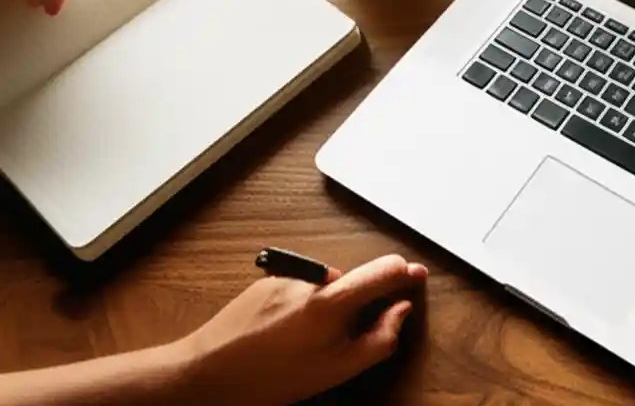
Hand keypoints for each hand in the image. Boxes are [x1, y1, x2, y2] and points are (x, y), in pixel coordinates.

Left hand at [175, 254, 427, 405]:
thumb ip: (379, 339)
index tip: (415, 278)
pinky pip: (300, 290)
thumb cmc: (269, 378)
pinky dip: (303, 308)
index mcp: (331, 300)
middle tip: (346, 340)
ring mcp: (287, 277)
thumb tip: (400, 311)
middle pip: (355, 280)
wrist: (206, 373)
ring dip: (329, 309)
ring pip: (326, 288)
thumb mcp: (336, 370)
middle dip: (361, 304)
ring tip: (304, 344)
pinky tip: (285, 335)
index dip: (405, 273)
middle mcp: (310, 279)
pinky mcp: (266, 281)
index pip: (385, 269)